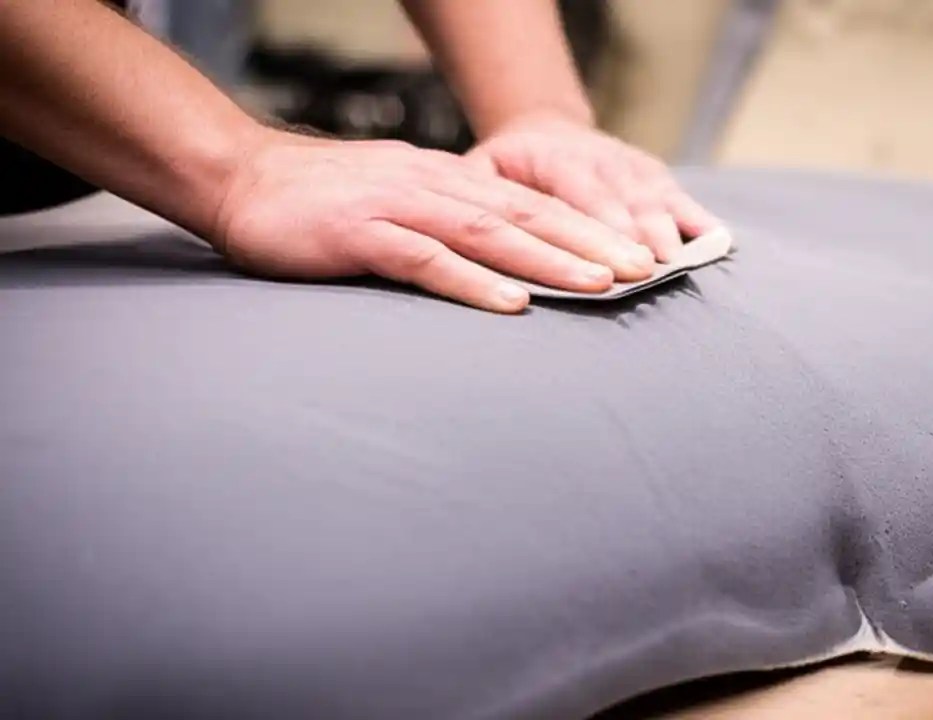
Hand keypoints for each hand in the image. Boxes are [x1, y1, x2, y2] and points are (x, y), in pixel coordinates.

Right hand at [210, 131, 656, 312]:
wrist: (240, 179)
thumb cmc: (321, 202)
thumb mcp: (398, 202)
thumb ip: (447, 224)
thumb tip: (502, 258)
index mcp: (448, 182)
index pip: (531, 206)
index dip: (587, 229)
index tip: (635, 256)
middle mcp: (435, 187)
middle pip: (527, 215)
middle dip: (590, 242)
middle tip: (641, 269)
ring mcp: (399, 207)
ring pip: (490, 234)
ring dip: (549, 259)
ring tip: (599, 283)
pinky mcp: (362, 234)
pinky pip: (425, 259)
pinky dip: (471, 282)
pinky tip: (510, 303)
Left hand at [468, 115, 721, 262]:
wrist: (545, 129)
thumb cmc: (507, 166)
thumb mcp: (480, 171)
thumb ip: (481, 199)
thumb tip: (481, 238)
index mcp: (554, 156)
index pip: (579, 192)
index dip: (598, 226)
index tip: (612, 261)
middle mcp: (599, 157)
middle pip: (625, 199)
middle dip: (639, 236)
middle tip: (651, 272)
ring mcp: (631, 165)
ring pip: (656, 198)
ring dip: (670, 231)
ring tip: (679, 264)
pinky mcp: (655, 175)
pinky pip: (681, 198)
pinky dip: (699, 219)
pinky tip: (716, 243)